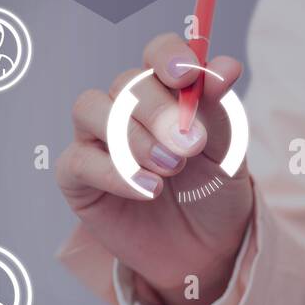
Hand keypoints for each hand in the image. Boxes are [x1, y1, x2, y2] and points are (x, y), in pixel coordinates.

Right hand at [56, 33, 253, 304]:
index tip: (186, 76)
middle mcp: (126, 106)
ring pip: (90, 108)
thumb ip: (220, 110)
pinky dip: (115, 172)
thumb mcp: (226, 152)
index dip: (168, 57)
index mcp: (167, 91)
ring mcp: (97, 138)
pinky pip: (79, 159)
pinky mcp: (78, 177)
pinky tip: (149, 191)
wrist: (205, 250)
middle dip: (158, 111)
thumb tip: (227, 65)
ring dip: (132, 137)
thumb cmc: (215, 192)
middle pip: (126, 82)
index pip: (158, 53)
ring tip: (170, 169)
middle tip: (189, 146)